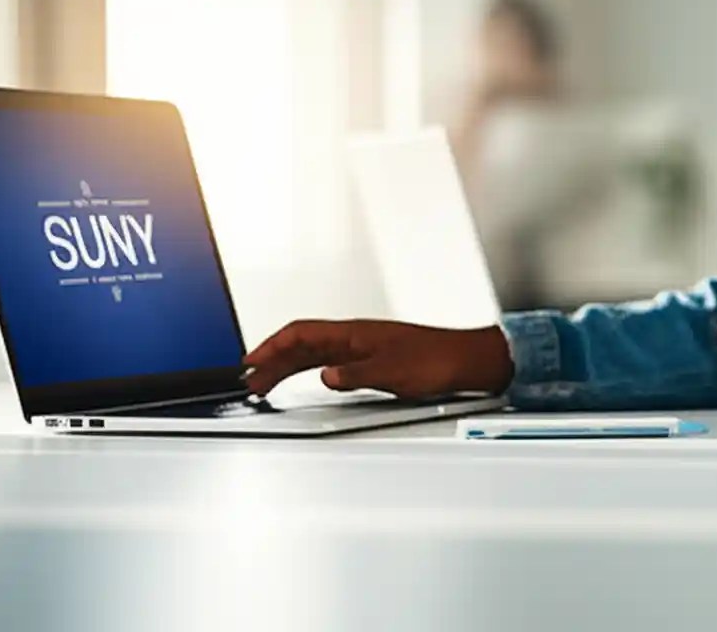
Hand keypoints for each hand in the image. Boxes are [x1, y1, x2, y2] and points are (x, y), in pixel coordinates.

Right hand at [242, 320, 514, 396]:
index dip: (272, 345)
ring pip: (315, 354)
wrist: (466, 361)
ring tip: (268, 384)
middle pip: (303, 344)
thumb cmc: (437, 359)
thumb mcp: (393, 371)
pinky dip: (312, 371)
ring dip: (289, 367)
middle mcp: (356, 337)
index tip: (251, 360)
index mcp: (355, 333)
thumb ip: (356, 375)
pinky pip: (332, 363)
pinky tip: (309, 381)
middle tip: (251, 380)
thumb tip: (326, 377)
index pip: (301, 333)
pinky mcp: (373, 360)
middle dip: (273, 360)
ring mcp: (363, 348)